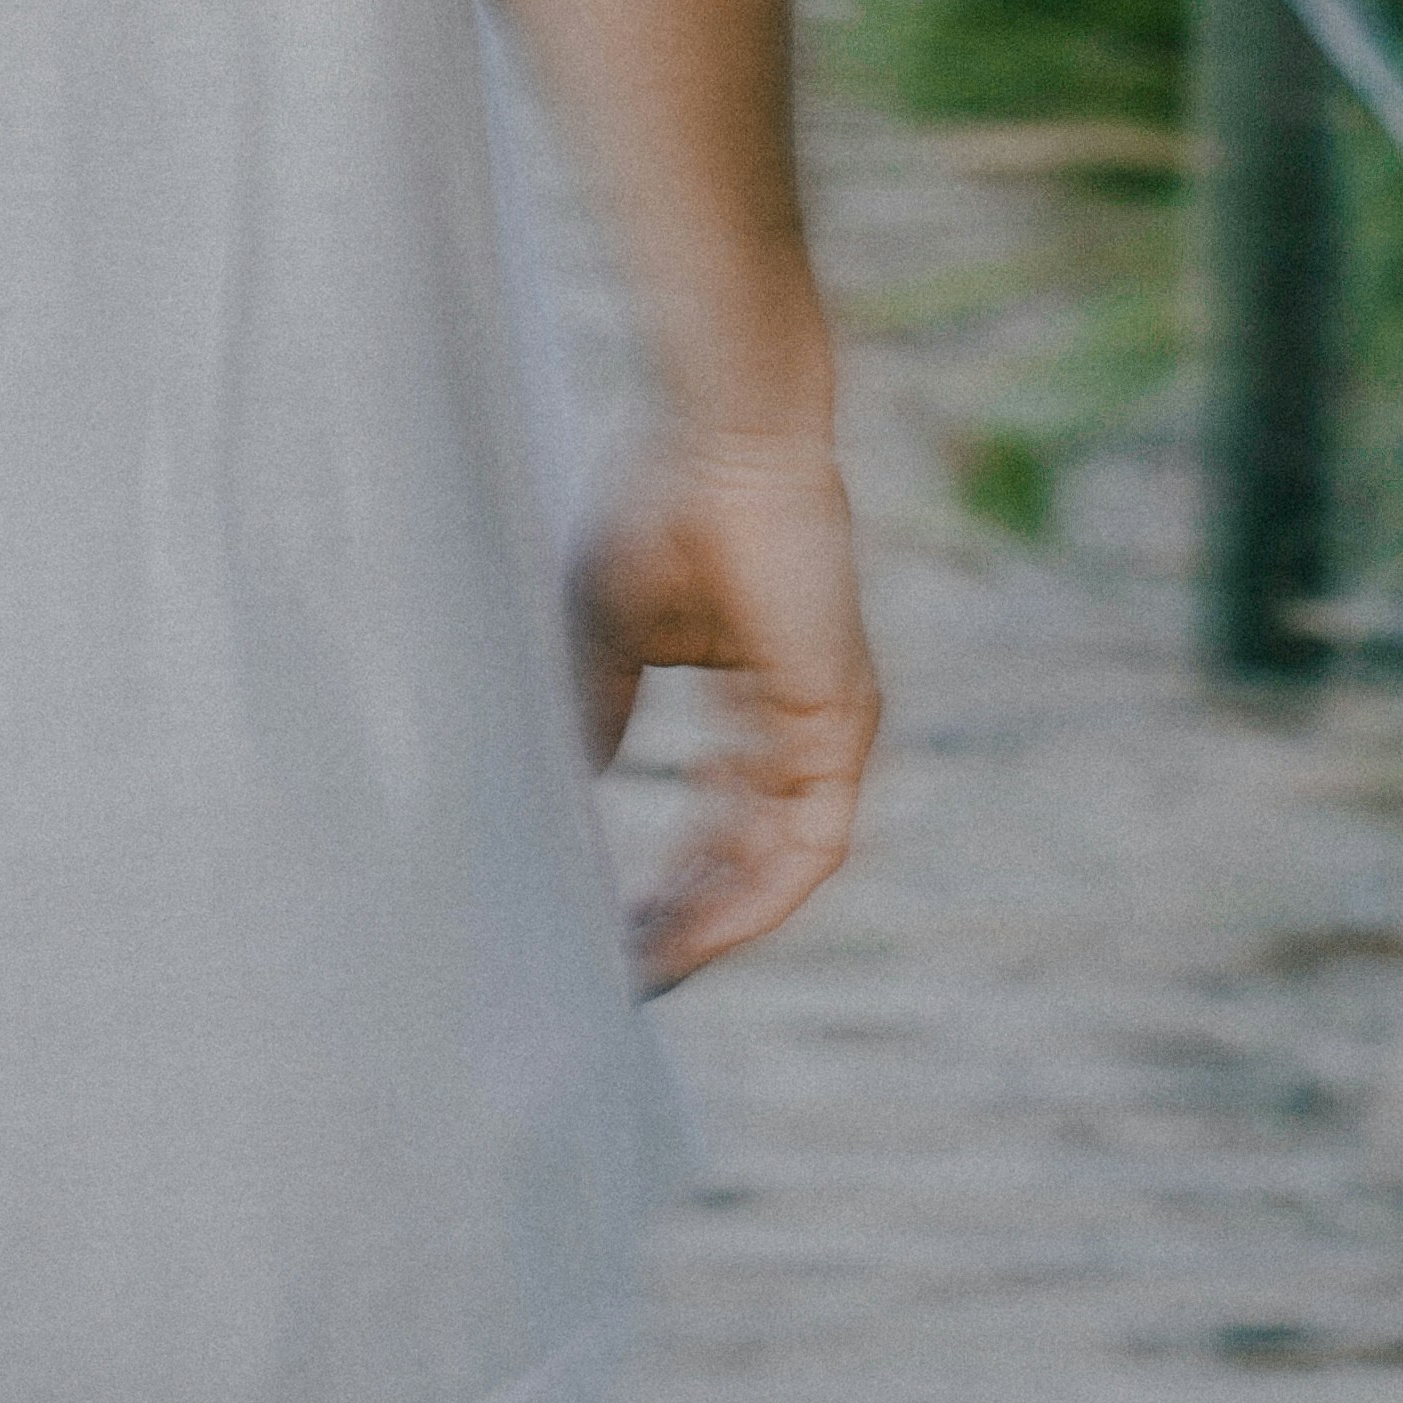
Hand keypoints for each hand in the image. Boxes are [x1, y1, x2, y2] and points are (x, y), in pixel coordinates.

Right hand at [574, 439, 875, 989]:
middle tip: (621, 967)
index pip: (711, 810)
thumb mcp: (601, 632)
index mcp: (744, 688)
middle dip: (684, 914)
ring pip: (776, 860)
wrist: (721, 434)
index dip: (663, 874)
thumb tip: (560, 795)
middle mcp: (792, 718)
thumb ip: (591, 714)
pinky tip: (697, 930)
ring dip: (714, 921)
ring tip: (647, 967)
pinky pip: (810, 842)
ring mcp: (824, 724)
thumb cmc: (661, 502)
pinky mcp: (842, 723)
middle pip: (743, 848)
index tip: (606, 924)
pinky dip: (756, 895)